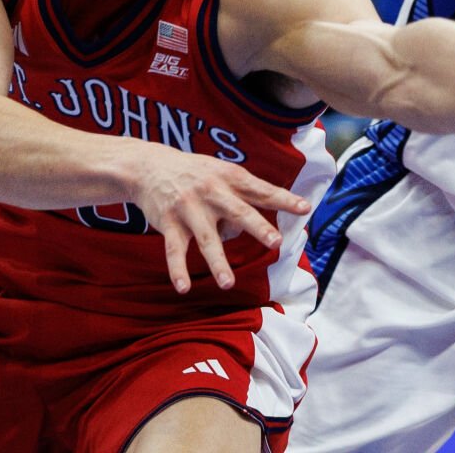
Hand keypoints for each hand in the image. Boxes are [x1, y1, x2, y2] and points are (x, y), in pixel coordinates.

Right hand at [127, 148, 312, 293]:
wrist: (149, 166)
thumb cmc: (196, 173)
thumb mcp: (222, 173)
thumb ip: (242, 197)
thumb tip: (255, 229)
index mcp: (230, 178)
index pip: (262, 190)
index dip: (284, 198)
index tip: (305, 208)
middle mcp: (212, 192)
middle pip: (239, 211)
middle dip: (257, 227)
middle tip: (275, 241)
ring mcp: (189, 208)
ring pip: (207, 238)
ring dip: (217, 262)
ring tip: (228, 284)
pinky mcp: (169, 223)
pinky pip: (174, 250)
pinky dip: (178, 270)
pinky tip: (184, 287)